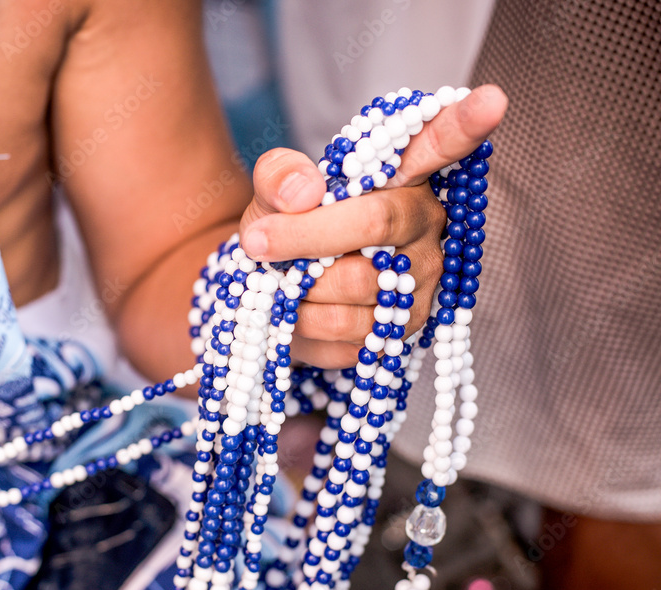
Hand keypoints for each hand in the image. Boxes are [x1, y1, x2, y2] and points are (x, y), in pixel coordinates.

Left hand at [238, 84, 507, 368]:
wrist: (268, 292)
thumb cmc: (284, 229)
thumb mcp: (270, 193)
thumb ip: (279, 176)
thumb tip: (306, 190)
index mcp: (400, 175)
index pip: (438, 145)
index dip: (465, 124)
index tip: (492, 99)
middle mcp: (424, 224)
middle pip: (376, 222)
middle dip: (306, 235)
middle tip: (256, 240)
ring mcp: (421, 280)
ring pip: (355, 284)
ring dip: (301, 286)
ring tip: (289, 279)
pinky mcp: (405, 329)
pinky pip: (346, 331)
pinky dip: (306, 322)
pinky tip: (303, 309)